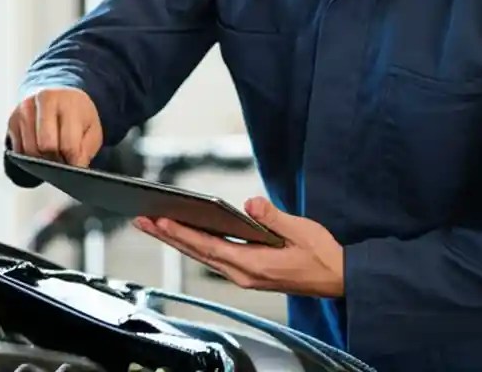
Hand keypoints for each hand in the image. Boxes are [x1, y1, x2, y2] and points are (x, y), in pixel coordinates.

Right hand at [6, 88, 102, 166]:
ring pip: (30, 150)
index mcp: (66, 102)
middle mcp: (42, 101)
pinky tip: (40, 147)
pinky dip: (30, 155)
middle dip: (55, 159)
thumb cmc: (77, 114)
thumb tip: (74, 167)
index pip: (68, 144)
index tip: (76, 163)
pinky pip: (19, 150)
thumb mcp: (92, 129)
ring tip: (53, 152)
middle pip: (45, 147)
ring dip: (42, 158)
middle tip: (63, 157)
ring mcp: (24, 110)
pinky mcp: (12, 120)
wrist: (59, 96)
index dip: (73, 160)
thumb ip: (86, 149)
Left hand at [133, 197, 344, 297]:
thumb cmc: (322, 255)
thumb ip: (273, 217)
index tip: (161, 221)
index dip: (183, 234)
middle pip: (197, 252)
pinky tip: (184, 232)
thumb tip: (250, 203)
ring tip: (154, 224)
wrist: (339, 278)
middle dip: (168, 236)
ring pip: (203, 255)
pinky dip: (195, 243)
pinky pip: (214, 256)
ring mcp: (244, 275)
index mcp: (254, 266)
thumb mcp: (301, 231)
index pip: (210, 247)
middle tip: (142, 220)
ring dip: (177, 240)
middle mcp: (244, 274)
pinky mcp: (248, 271)